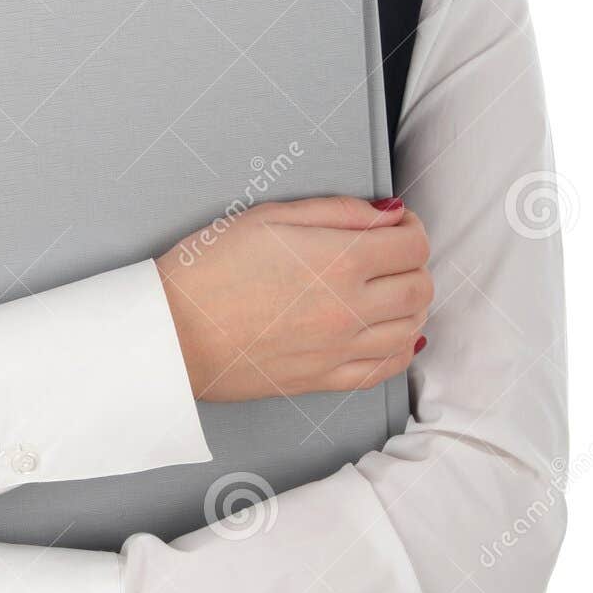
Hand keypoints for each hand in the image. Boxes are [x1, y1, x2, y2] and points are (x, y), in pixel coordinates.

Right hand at [155, 196, 431, 402]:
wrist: (173, 332)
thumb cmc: (208, 269)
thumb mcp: (269, 217)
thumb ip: (336, 212)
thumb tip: (385, 215)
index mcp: (340, 260)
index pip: (413, 245)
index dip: (411, 228)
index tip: (395, 226)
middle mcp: (349, 308)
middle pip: (419, 287)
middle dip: (414, 264)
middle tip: (390, 256)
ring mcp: (340, 349)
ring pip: (410, 329)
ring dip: (411, 306)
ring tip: (388, 291)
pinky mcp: (324, 380)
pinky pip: (385, 369)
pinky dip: (400, 349)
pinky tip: (392, 334)